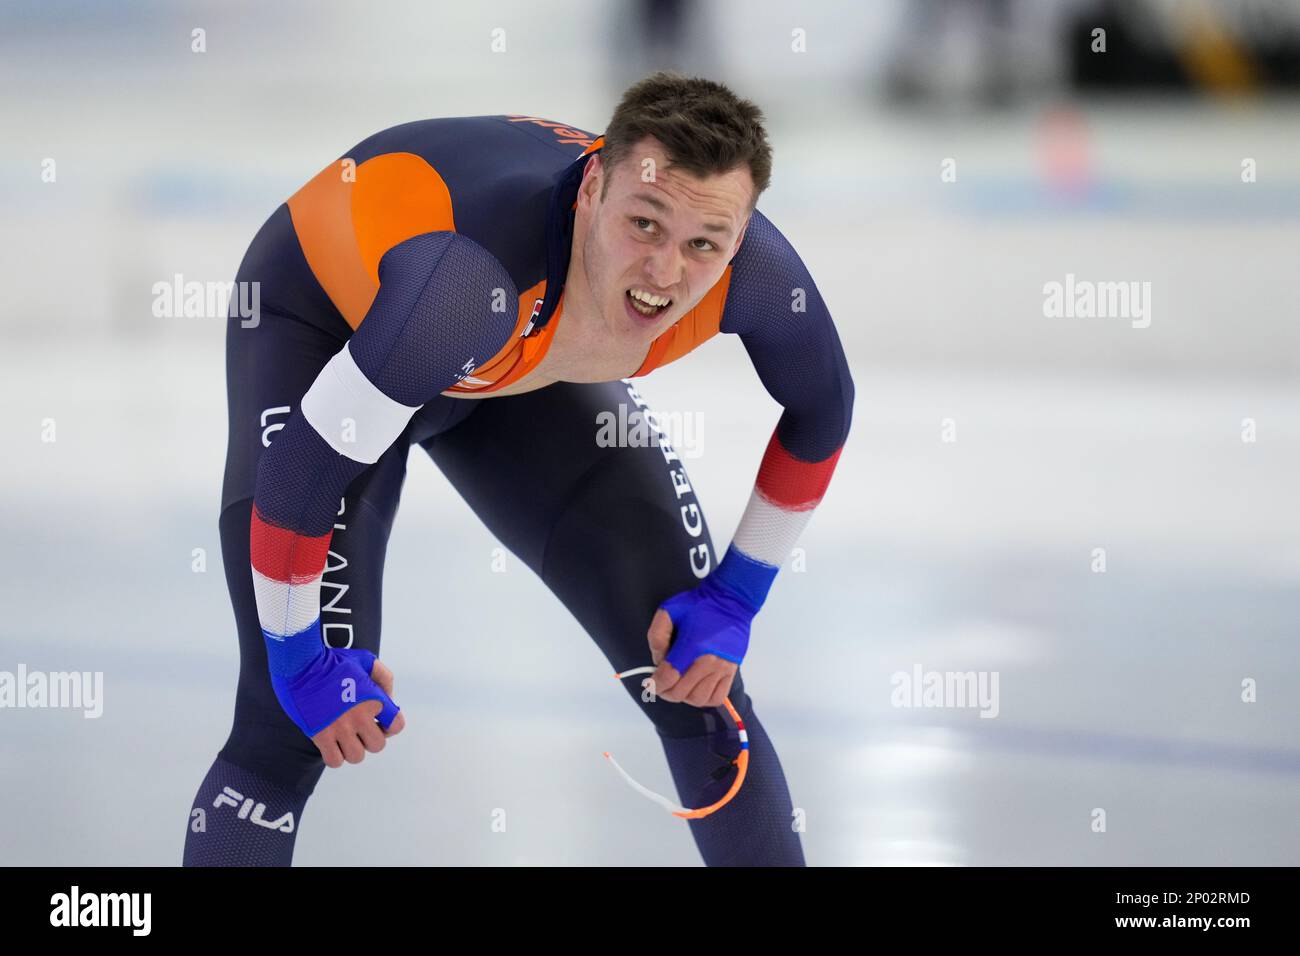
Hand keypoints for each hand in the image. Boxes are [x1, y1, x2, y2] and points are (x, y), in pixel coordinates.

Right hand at [269, 646, 404, 767]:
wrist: (302, 663)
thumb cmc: (332, 661)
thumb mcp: (366, 660)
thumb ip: (383, 677)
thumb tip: (389, 698)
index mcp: (374, 698)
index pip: (396, 725)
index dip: (390, 727)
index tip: (379, 723)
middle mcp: (361, 715)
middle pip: (377, 745)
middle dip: (369, 739)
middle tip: (359, 730)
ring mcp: (341, 727)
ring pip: (356, 756)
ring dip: (351, 749)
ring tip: (344, 737)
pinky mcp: (321, 735)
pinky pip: (334, 761)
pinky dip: (334, 757)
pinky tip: (330, 745)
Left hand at [645, 575, 754, 707]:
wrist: (731, 601)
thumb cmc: (699, 604)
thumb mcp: (669, 610)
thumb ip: (657, 635)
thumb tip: (658, 660)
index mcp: (692, 645)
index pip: (669, 677)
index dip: (656, 684)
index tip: (651, 682)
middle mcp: (708, 661)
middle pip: (681, 692)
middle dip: (666, 692)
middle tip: (661, 684)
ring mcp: (722, 668)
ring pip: (697, 699)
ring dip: (683, 697)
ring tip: (678, 686)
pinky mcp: (731, 671)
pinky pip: (716, 698)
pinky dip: (703, 700)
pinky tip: (695, 689)